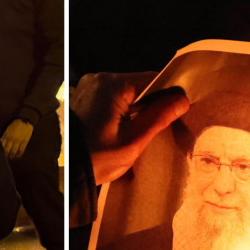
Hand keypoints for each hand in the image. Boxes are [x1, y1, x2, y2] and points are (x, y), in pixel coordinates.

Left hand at [1, 119, 33, 159]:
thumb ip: (5, 136)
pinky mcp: (25, 141)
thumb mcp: (8, 129)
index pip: (2, 145)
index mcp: (7, 135)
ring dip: (12, 155)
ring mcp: (18, 140)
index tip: (0, 154)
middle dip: (6, 154)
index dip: (1, 150)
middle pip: (7, 149)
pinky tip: (18, 156)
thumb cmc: (16, 124)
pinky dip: (19, 154)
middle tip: (5, 158)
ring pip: (14, 150)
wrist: (26, 120)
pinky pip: (21, 149)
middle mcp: (12, 139)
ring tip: (11, 157)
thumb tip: (2, 143)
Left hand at [71, 72, 189, 184]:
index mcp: (111, 85)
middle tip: (163, 125)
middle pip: (140, 85)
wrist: (67, 171)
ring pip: (128, 92)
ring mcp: (90, 86)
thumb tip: (182, 98)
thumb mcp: (133, 141)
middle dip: (153, 103)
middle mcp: (99, 79)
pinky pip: (113, 97)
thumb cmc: (98, 158)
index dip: (169, 94)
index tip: (178, 113)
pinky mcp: (85, 97)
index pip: (153, 79)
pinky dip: (124, 109)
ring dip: (139, 107)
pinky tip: (127, 127)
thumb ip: (159, 116)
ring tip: (145, 129)